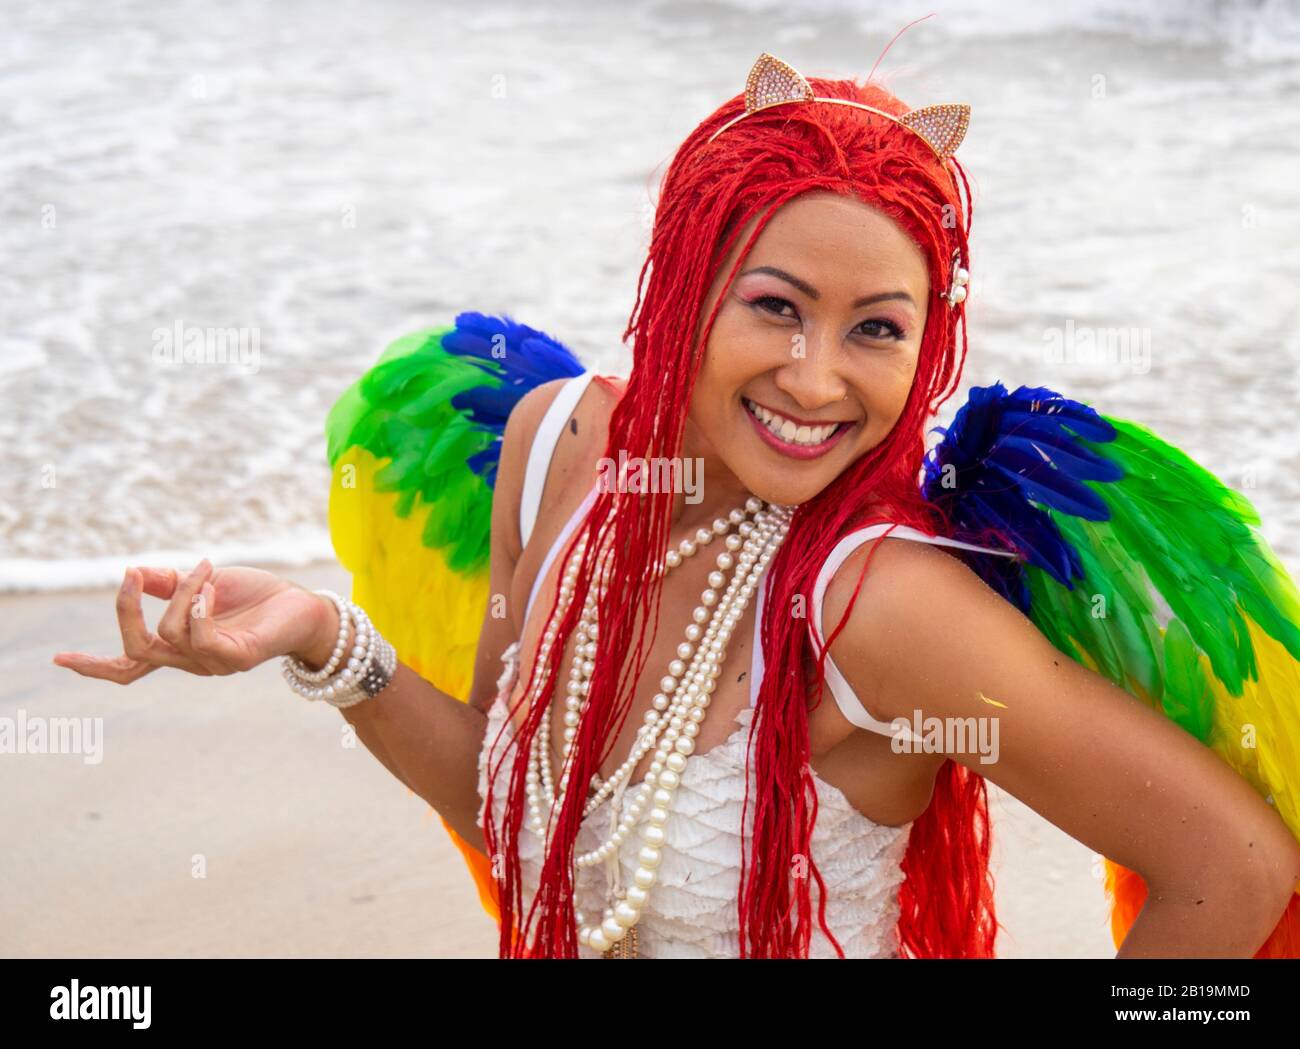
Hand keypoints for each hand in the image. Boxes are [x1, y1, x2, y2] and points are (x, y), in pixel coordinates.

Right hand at [52, 560, 337, 683]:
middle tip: (132, 575)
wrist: (307, 606)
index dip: (94, 665)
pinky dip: (197, 607)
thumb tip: (134, 572)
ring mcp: (213, 663)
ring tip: (205, 568)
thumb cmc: (259, 596)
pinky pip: (200, 637)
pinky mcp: (236, 658)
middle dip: (126, 611)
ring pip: (169, 635)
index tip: (58, 659)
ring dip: (181, 592)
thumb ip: (170, 583)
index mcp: (180, 648)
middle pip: (137, 652)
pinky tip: (210, 587)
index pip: (130, 666)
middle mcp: (192, 662)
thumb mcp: (206, 583)